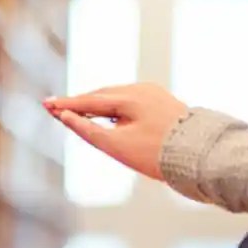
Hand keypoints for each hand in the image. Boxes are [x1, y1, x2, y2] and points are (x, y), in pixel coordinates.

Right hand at [44, 84, 188, 181]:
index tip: (46, 104)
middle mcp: (143, 90)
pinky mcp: (164, 106)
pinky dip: (114, 110)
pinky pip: (131, 104)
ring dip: (97, 106)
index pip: (89, 100)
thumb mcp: (117, 145)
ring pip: (118, 99)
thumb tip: (67, 117)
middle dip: (80, 103)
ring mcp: (156, 96)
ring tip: (79, 112)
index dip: (66, 104)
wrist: (201, 157)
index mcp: (130, 97)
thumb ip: (88, 130)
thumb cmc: (158, 154)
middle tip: (58, 108)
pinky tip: (110, 117)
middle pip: (102, 96)